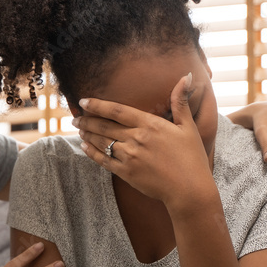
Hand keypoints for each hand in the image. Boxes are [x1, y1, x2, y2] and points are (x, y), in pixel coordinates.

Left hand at [74, 73, 213, 208]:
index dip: (97, 105)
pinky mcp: (126, 173)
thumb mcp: (188, 127)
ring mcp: (129, 157)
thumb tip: (186, 76)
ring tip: (79, 129)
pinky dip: (92, 153)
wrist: (189, 190)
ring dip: (88, 134)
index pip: (117, 110)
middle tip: (75, 117)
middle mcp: (136, 138)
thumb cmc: (191, 158)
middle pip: (104, 126)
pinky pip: (104, 160)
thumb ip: (180, 102)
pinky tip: (85, 147)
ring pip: (102, 142)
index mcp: (150, 124)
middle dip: (87, 120)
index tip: (84, 101)